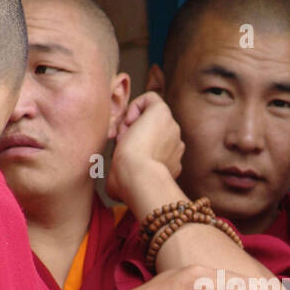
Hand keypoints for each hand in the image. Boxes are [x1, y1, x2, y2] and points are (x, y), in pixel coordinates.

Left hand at [108, 92, 184, 206]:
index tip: (123, 154)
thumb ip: (125, 181)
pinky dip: (136, 106)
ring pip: (150, 116)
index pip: (153, 146)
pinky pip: (150, 99)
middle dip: (134, 134)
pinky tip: (129, 121)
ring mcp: (172, 128)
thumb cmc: (129, 185)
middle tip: (121, 144)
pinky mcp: (163, 112)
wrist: (137, 175)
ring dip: (133, 123)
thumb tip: (113, 190)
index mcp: (169, 161)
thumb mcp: (126, 187)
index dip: (136, 146)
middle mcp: (176, 144)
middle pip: (152, 130)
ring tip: (124, 136)